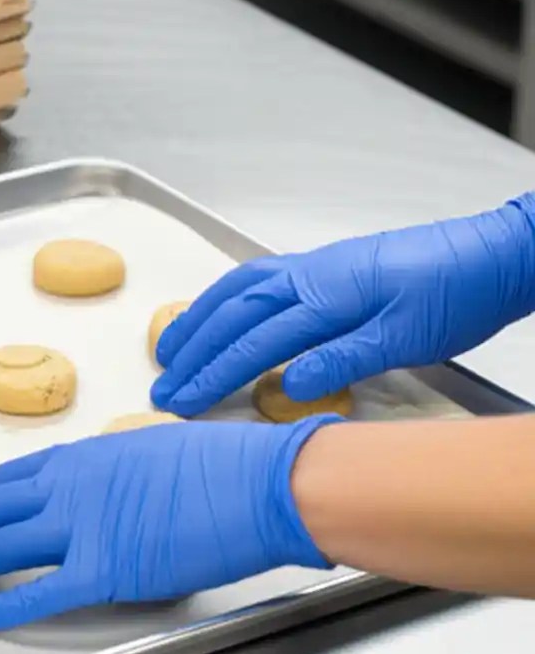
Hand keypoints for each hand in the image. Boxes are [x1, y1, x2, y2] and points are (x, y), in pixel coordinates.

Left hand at [0, 417, 337, 630]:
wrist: (262, 481)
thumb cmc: (221, 464)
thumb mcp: (150, 450)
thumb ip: (110, 472)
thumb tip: (97, 489)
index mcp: (83, 457)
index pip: (6, 478)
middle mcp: (70, 486)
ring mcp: (84, 525)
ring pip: (0, 546)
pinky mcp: (106, 568)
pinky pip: (42, 591)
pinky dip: (6, 605)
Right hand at [151, 194, 534, 416]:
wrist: (492, 254)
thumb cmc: (457, 295)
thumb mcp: (409, 338)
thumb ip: (345, 358)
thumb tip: (291, 384)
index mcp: (328, 296)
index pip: (255, 342)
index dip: (213, 374)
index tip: (182, 399)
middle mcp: (310, 275)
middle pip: (234, 313)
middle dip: (193, 349)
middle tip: (162, 381)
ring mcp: (315, 266)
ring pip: (239, 289)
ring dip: (200, 317)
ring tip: (171, 345)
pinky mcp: (325, 266)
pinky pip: (257, 278)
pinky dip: (225, 296)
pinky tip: (219, 310)